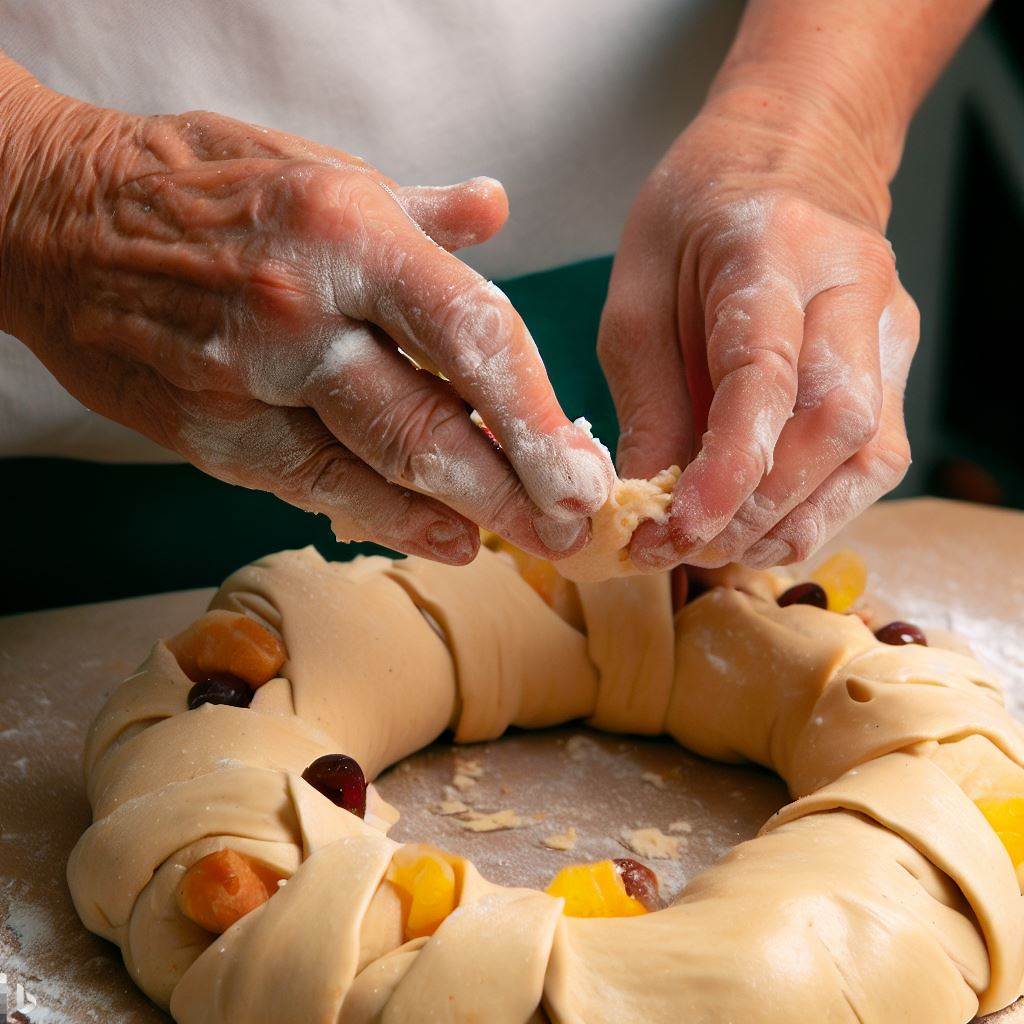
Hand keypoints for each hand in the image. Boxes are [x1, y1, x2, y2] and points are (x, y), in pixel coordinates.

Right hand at [0, 72, 611, 564]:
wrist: (55, 225)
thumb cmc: (202, 188)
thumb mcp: (318, 169)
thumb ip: (418, 211)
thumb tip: (495, 210)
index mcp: (344, 230)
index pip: (468, 331)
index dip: (535, 411)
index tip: (581, 463)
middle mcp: (299, 310)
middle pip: (430, 421)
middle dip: (516, 486)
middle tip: (577, 525)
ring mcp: (249, 381)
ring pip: (377, 468)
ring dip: (466, 515)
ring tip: (532, 541)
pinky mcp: (211, 436)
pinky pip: (316, 489)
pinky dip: (389, 519)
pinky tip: (447, 538)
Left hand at [598, 86, 917, 570]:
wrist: (789, 155)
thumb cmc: (695, 217)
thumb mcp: (638, 294)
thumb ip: (649, 398)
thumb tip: (647, 500)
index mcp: (774, 250)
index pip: (766, 376)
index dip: (727, 469)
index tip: (677, 529)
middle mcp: (853, 289)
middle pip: (835, 428)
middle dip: (755, 510)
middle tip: (682, 550)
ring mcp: (889, 327)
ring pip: (870, 457)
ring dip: (790, 523)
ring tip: (717, 549)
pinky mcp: (897, 362)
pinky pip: (874, 459)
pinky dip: (816, 508)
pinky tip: (762, 526)